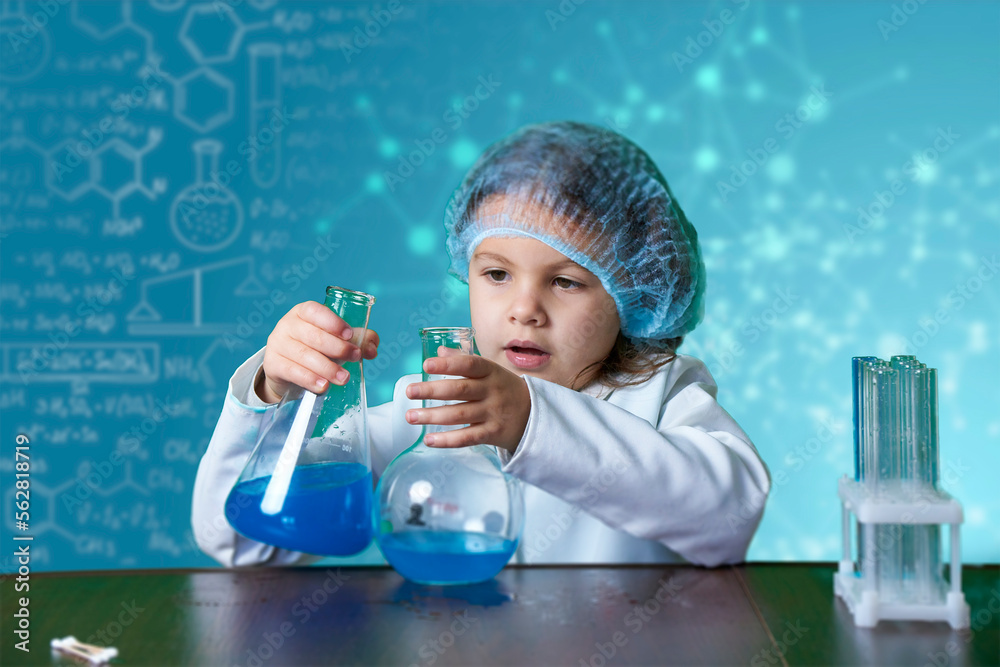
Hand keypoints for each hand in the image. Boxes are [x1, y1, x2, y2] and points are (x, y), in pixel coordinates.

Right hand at [258, 301, 379, 402]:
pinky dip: (309, 379)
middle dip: (338, 348)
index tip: (349, 335)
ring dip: (327, 368)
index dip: (333, 322)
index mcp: (304, 312)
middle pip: (313, 336)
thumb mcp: (335, 339)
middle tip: (355, 358)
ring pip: (304, 355)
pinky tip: (323, 386)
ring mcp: (278, 344)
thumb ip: (357, 339)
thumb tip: (372, 348)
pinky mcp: (272, 364)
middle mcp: (288, 325)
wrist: (287, 369)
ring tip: (344, 378)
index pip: (315, 311)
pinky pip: (292, 371)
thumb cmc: (315, 348)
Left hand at [403, 348, 530, 452]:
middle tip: (409, 392)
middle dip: (432, 391)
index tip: (426, 365)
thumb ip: (464, 360)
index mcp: (491, 372)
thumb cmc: (504, 389)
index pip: (469, 365)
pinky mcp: (492, 433)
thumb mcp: (490, 371)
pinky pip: (467, 438)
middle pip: (460, 390)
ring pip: (459, 415)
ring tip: (411, 416)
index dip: (448, 365)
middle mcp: (492, 391)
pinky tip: (429, 439)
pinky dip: (447, 440)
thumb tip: (439, 351)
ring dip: (432, 416)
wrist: (534, 415)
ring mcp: (493, 413)